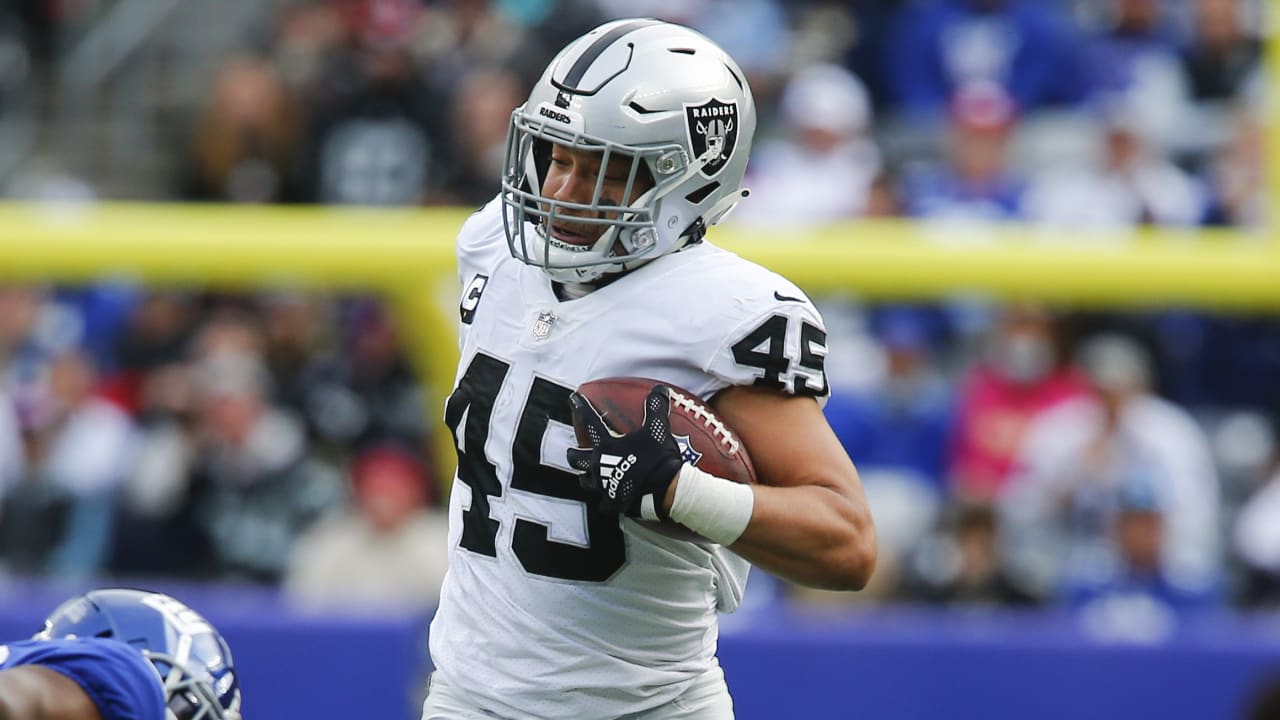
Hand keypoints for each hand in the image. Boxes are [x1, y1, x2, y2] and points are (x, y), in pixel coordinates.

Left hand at [567, 385, 682, 517]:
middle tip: (571, 451)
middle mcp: (598, 466)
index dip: (580, 408)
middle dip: (572, 453)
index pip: (589, 422)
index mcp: (606, 446)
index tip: (572, 399)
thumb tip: (660, 389)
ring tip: (587, 476)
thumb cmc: (658, 458)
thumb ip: (655, 408)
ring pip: (586, 482)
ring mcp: (603, 487)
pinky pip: (604, 503)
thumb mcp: (658, 429)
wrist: (665, 491)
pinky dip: (606, 501)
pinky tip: (609, 500)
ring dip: (586, 477)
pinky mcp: (611, 504)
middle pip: (576, 458)